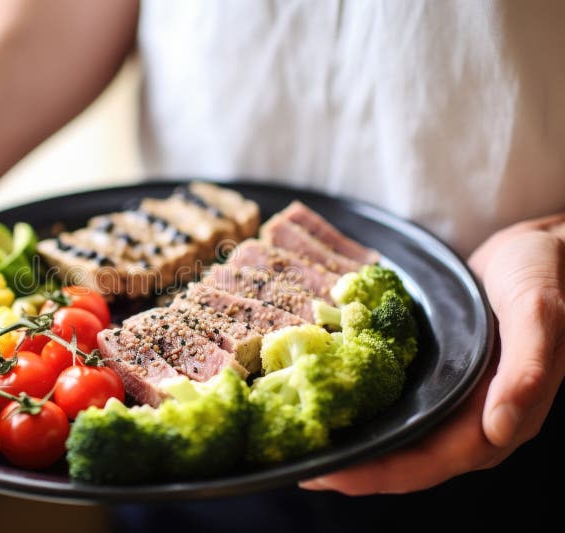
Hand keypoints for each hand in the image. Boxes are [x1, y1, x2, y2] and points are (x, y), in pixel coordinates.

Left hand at [300, 215, 564, 493]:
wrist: (545, 247)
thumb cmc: (546, 274)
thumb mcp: (539, 310)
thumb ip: (528, 369)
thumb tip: (499, 430)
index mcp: (502, 415)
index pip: (432, 462)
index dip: (379, 473)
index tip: (329, 475)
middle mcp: (477, 417)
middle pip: (408, 459)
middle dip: (356, 468)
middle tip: (301, 467)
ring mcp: (457, 398)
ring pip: (402, 438)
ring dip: (358, 446)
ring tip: (307, 443)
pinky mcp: (442, 376)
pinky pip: (402, 407)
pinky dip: (368, 413)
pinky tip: (335, 406)